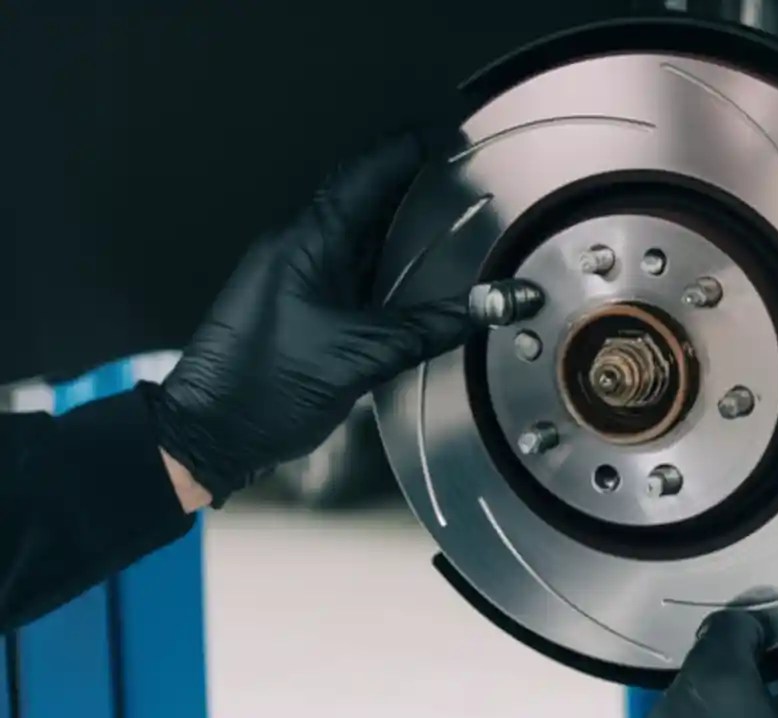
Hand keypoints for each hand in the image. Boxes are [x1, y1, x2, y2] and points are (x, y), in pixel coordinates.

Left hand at [142, 133, 474, 506]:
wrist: (208, 434)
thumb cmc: (260, 391)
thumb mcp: (358, 358)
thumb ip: (426, 329)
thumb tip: (480, 308)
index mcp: (304, 244)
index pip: (363, 175)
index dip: (406, 149)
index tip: (442, 135)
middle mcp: (295, 249)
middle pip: (359, 194)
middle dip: (407, 178)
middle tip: (452, 168)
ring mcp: (293, 274)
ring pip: (353, 229)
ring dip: (393, 217)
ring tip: (441, 208)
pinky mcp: (296, 302)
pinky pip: (346, 263)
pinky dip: (381, 256)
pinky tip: (408, 268)